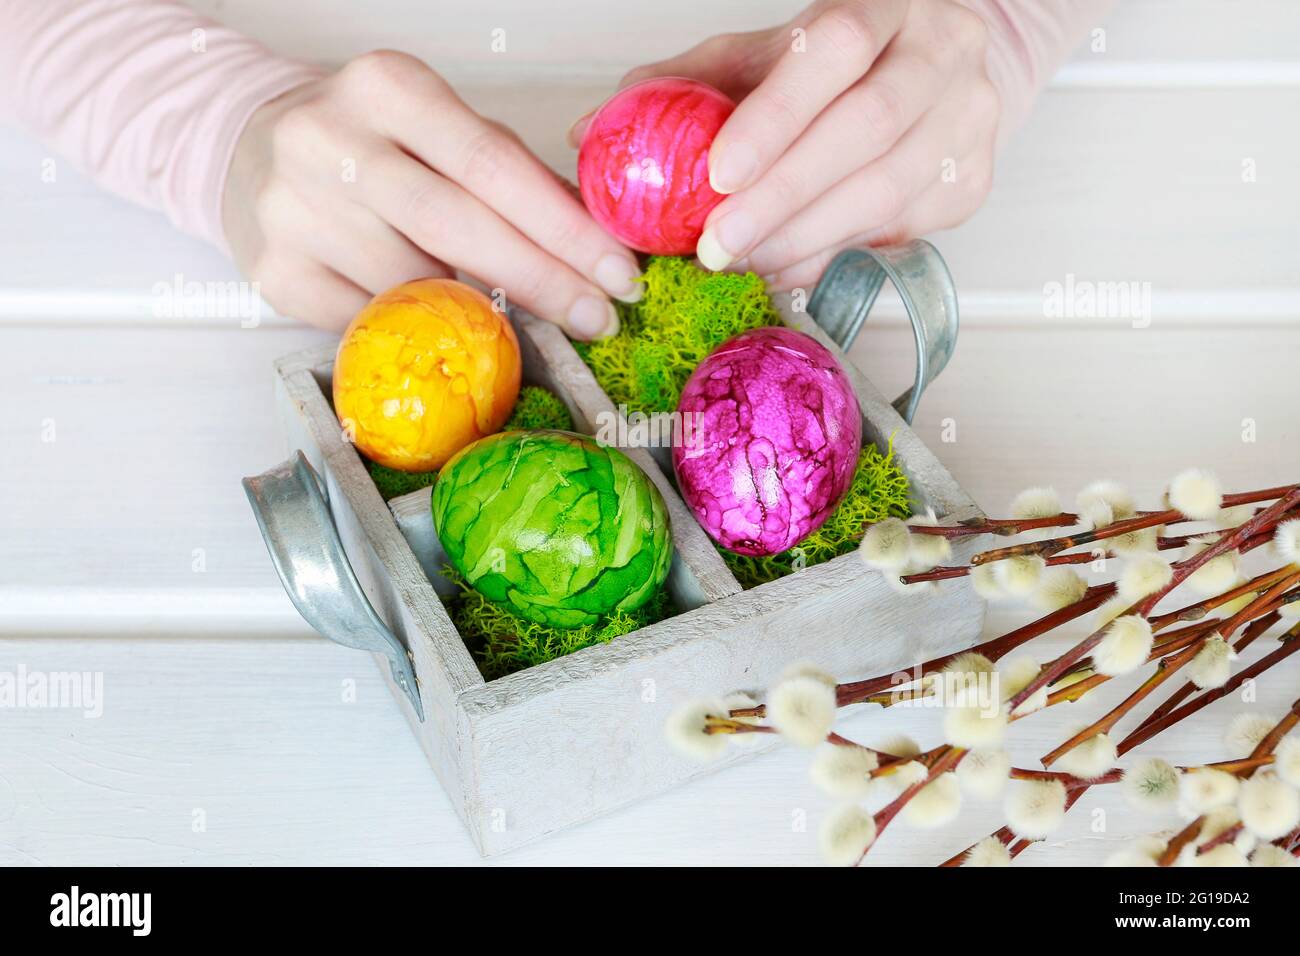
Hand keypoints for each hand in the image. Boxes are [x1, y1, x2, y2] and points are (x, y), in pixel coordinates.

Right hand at [223, 51, 640, 335]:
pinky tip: (437, 327)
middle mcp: (332, 140)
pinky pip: (371, 320)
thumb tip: (596, 238)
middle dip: (543, 281)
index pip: (494, 164)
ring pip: (415, 283)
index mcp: (388, 87)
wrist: (247, 148)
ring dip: (476, 311)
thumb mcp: (437, 127)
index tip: (617, 274)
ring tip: (510, 318)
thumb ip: (512, 172)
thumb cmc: (367, 140)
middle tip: (596, 318)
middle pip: (459, 225)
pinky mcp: (276, 272)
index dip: (564, 227)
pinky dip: (416, 330)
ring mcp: (294, 209)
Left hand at [573, 0, 999, 290]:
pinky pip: (896, 233)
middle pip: (866, 130)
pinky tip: (783, 265)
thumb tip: (589, 134)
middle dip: (782, 197)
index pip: (834, 51)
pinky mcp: (971, 184)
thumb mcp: (763, 55)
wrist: (940, 66)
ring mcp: (968, 121)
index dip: (777, 116)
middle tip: (718, 247)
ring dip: (803, 238)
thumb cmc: (837, 63)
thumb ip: (685, 86)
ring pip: (887, 191)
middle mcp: (940, 55)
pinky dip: (830, 255)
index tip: (719, 174)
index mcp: (884, 7)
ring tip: (742, 262)